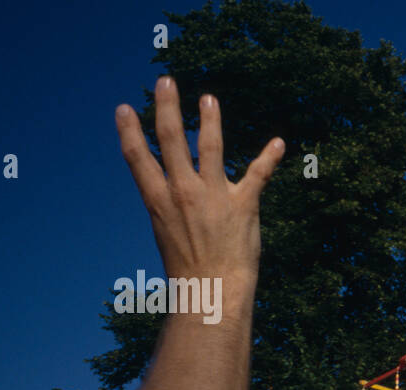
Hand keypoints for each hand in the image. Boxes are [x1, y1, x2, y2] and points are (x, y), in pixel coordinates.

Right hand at [115, 77, 282, 302]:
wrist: (212, 292)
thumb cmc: (189, 269)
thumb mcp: (167, 233)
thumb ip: (170, 206)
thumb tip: (170, 192)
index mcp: (159, 200)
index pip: (138, 158)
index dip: (130, 131)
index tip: (125, 109)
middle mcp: (183, 192)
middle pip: (171, 140)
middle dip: (168, 108)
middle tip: (166, 82)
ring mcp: (213, 196)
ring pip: (210, 147)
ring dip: (211, 120)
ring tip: (209, 99)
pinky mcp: (243, 204)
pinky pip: (258, 174)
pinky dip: (270, 157)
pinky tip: (279, 144)